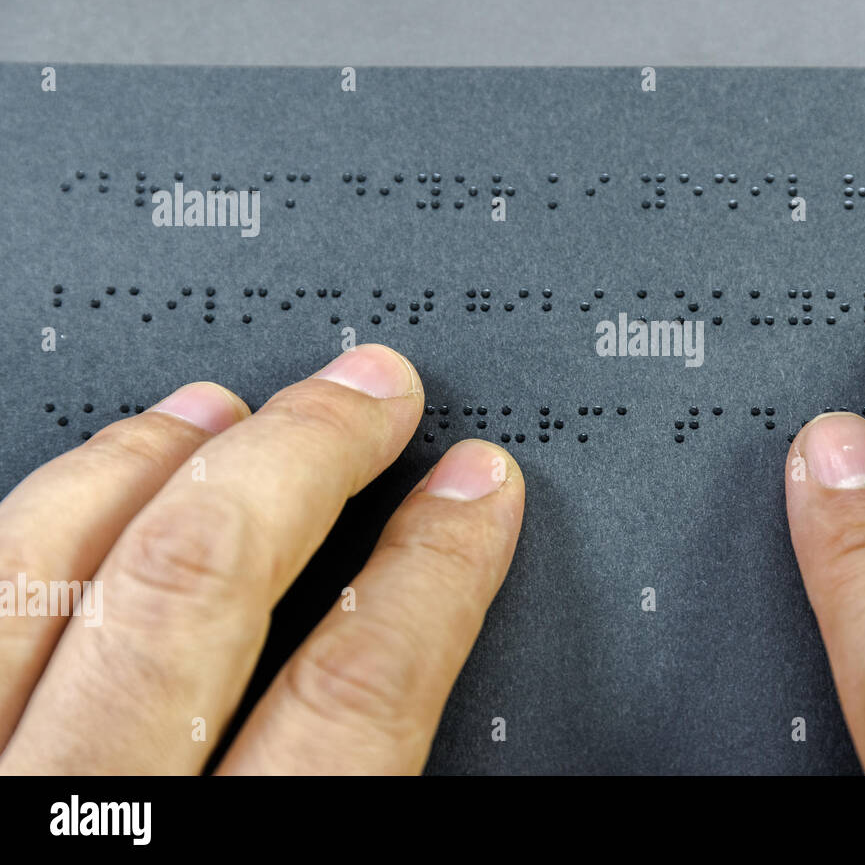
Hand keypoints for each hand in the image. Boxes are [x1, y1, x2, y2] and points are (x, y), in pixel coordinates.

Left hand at [0, 344, 523, 773]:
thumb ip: (367, 786)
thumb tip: (444, 658)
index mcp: (234, 859)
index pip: (355, 694)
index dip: (434, 571)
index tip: (473, 494)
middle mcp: (82, 818)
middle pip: (199, 587)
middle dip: (303, 458)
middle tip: (369, 393)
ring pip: (45, 573)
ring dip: (148, 466)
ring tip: (223, 405)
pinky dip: (30, 525)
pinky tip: (79, 490)